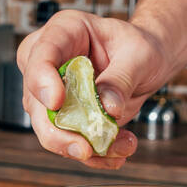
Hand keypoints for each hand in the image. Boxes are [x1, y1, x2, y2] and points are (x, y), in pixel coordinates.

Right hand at [16, 9, 170, 168]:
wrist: (150, 62)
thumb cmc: (141, 47)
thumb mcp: (139, 55)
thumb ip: (121, 79)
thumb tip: (108, 108)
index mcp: (64, 32)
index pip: (41, 54)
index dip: (42, 80)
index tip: (57, 102)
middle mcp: (50, 61)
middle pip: (36, 100)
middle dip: (57, 132)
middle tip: (84, 149)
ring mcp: (54, 91)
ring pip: (49, 128)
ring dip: (83, 146)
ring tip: (121, 147)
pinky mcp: (66, 116)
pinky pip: (70, 141)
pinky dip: (94, 154)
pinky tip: (116, 154)